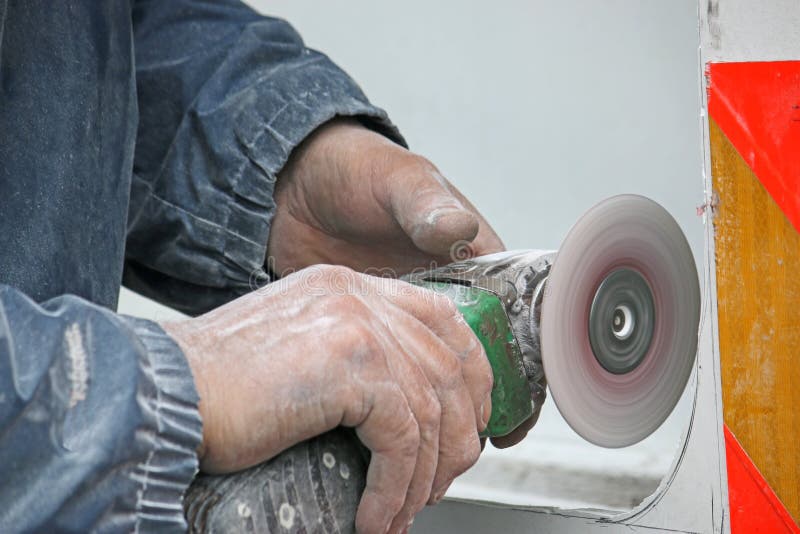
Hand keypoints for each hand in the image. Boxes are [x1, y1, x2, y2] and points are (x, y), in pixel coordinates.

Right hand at [162, 265, 492, 533]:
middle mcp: (357, 294)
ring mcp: (354, 323)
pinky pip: (400, 438)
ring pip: (429, 408)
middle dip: (457, 434)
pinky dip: (395, 488)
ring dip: (425, 475)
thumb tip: (404, 409)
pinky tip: (377, 516)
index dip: (470, 374)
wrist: (164, 390)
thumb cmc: (222, 384)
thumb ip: (354, 359)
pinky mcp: (348, 364)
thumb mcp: (300, 353)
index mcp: (349, 287)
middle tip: (444, 479)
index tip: (470, 420)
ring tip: (406, 509)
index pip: (441, 318)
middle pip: (448, 365)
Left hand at [268, 119, 533, 448]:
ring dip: (441, 419)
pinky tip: (391, 435)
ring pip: (441, 381)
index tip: (514, 419)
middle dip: (479, 413)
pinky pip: (396, 378)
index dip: (523, 378)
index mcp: (472, 261)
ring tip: (431, 457)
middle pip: (483, 366)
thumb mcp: (397, 183)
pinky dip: (399, 409)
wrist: (295, 186)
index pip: (516, 327)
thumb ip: (427, 206)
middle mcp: (448, 296)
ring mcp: (409, 318)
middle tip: (461, 453)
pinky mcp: (374, 333)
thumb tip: (456, 230)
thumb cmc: (356, 171)